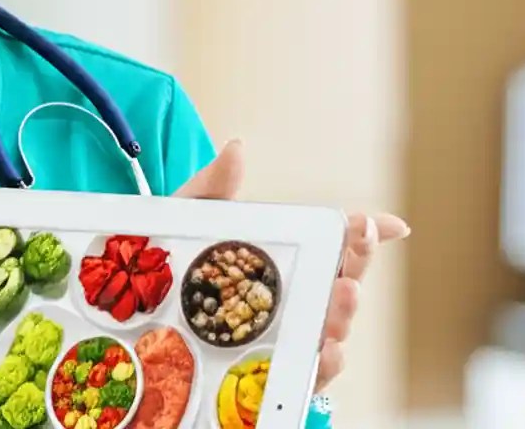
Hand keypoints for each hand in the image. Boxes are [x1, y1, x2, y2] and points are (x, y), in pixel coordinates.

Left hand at [173, 140, 410, 392]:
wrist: (134, 310)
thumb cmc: (170, 263)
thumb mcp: (187, 221)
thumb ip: (213, 187)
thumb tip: (236, 148)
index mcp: (282, 256)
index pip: (335, 242)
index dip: (366, 232)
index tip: (390, 224)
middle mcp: (293, 296)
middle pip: (341, 282)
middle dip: (359, 265)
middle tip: (359, 247)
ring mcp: (285, 335)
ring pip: (330, 328)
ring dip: (344, 314)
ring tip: (345, 295)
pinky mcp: (271, 373)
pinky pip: (305, 375)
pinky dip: (322, 365)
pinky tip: (325, 351)